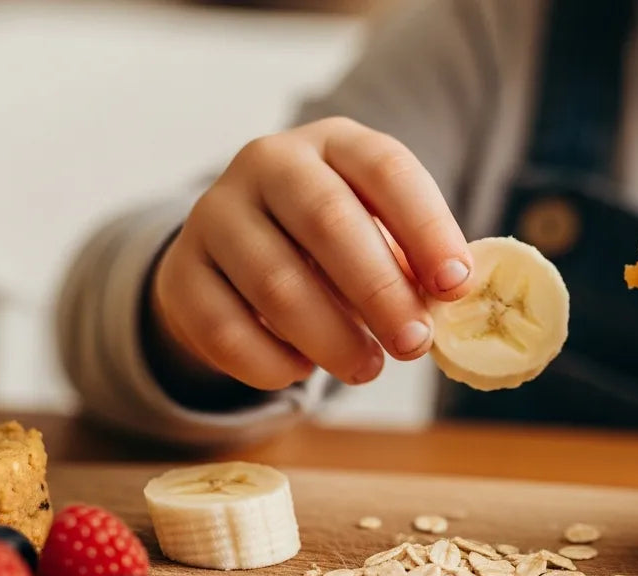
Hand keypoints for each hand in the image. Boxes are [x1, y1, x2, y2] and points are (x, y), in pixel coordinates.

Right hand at [150, 117, 473, 390]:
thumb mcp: (379, 235)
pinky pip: (226, 328)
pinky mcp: (182, 273)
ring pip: (275, 281)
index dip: (427, 227)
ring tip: (367, 368)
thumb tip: (451, 304)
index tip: (456, 285)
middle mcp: (268, 163)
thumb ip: (415, 265)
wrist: (235, 259)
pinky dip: (271, 361)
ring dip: (331, 337)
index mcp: (334, 143)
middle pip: (328, 221)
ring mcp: (215, 214)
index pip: (385, 168)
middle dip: (380, 291)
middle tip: (414, 343)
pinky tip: (300, 370)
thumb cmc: (334, 248)